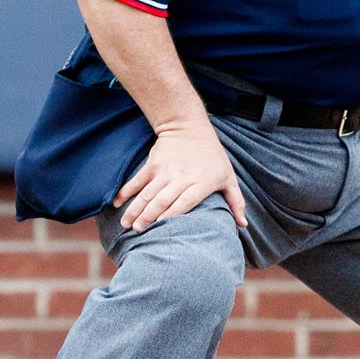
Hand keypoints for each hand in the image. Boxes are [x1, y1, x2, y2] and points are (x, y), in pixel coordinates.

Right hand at [114, 124, 246, 232]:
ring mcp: (165, 170)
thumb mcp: (228, 177)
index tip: (162, 229)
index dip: (173, 216)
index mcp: (201, 183)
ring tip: (126, 224)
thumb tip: (243, 225)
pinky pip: (137, 180)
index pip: (185, 202)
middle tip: (137, 231)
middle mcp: (182, 177)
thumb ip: (236, 202)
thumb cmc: (212, 156)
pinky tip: (117, 203)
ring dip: (135, 209)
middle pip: (163, 200)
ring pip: (147, 193)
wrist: (189, 127)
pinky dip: (126, 192)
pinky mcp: (152, 164)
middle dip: (148, 217)